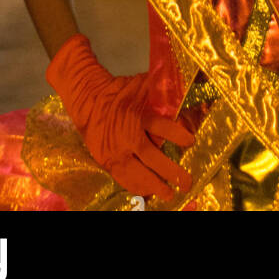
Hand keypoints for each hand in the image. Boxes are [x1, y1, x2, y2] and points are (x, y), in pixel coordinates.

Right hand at [47, 33, 194, 201]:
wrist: (88, 98)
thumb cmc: (119, 90)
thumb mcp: (142, 84)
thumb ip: (161, 90)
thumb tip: (184, 88)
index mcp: (137, 114)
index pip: (161, 126)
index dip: (177, 134)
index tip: (191, 141)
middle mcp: (127, 135)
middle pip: (152, 158)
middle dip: (170, 172)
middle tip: (186, 182)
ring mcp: (116, 150)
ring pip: (137, 173)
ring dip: (154, 185)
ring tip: (169, 194)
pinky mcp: (106, 159)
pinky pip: (122, 177)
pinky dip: (135, 186)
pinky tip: (146, 192)